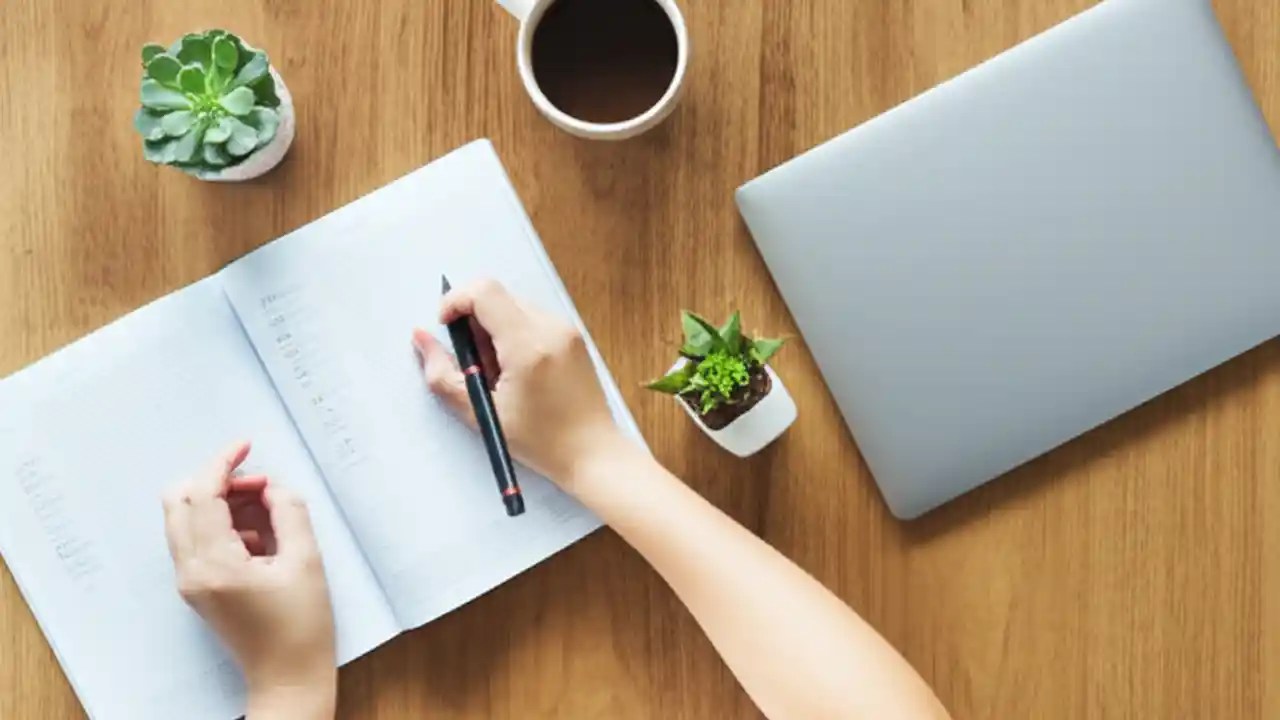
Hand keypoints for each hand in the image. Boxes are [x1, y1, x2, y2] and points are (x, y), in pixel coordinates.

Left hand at [161, 442, 335, 719]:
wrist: (288, 677)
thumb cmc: (302, 628)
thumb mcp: (307, 561)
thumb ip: (290, 513)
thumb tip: (273, 486)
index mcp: (216, 565)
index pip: (202, 495)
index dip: (222, 463)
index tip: (245, 446)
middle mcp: (191, 572)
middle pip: (178, 502)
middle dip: (215, 481)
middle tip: (257, 484)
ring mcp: (189, 582)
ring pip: (184, 519)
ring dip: (217, 502)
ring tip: (265, 513)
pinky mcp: (196, 589)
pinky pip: (195, 540)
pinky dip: (219, 524)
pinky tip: (258, 539)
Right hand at [412, 279, 624, 488]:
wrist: (592, 452)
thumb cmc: (542, 441)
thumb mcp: (482, 413)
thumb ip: (443, 375)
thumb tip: (422, 340)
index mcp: (528, 346)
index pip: (484, 292)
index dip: (455, 301)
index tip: (446, 326)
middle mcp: (551, 329)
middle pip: (497, 297)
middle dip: (474, 322)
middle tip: (475, 364)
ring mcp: (566, 330)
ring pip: (514, 307)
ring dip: (494, 330)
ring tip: (498, 373)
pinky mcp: (573, 336)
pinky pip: (532, 319)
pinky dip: (515, 336)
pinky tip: (518, 372)